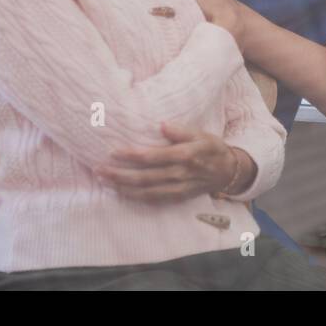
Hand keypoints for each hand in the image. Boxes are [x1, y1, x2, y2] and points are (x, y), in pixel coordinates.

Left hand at [97, 124, 246, 201]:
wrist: (227, 171)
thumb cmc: (211, 148)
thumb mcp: (201, 134)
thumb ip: (181, 130)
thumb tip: (162, 125)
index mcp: (184, 156)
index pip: (151, 157)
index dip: (130, 156)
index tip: (112, 152)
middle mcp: (178, 174)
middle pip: (143, 177)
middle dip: (118, 174)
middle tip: (99, 170)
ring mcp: (177, 189)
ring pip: (144, 191)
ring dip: (122, 187)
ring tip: (103, 181)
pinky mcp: (176, 197)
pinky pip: (152, 199)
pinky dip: (134, 197)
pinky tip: (120, 192)